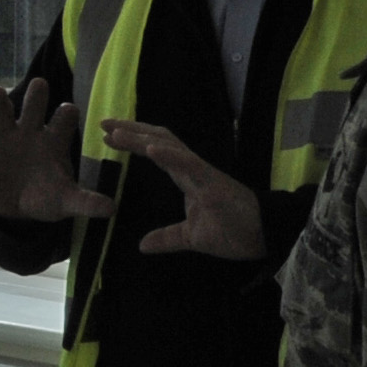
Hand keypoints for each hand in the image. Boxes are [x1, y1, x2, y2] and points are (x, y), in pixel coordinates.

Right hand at [0, 78, 114, 222]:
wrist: (13, 210)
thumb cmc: (44, 198)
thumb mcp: (65, 201)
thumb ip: (86, 202)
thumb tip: (113, 209)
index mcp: (53, 140)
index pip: (64, 117)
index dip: (66, 113)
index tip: (68, 110)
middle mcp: (30, 131)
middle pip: (34, 103)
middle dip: (36, 94)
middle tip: (39, 85)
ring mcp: (5, 136)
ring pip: (2, 110)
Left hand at [101, 119, 264, 259]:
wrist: (262, 239)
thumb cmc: (232, 232)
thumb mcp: (191, 238)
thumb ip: (168, 238)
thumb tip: (142, 245)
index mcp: (186, 178)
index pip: (157, 152)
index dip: (133, 141)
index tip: (108, 134)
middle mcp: (192, 169)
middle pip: (159, 140)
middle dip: (131, 130)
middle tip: (103, 122)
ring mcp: (203, 173)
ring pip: (170, 147)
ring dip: (142, 137)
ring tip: (116, 131)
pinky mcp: (214, 183)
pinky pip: (190, 164)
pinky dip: (170, 155)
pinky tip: (151, 148)